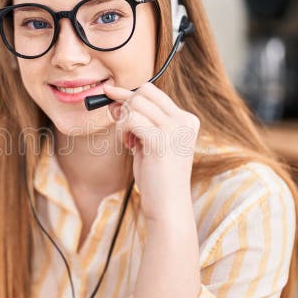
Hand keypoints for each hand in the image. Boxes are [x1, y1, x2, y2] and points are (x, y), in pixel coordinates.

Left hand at [103, 82, 198, 224]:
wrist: (168, 206)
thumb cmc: (157, 177)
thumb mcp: (148, 142)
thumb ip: (138, 121)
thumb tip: (114, 100)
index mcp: (186, 120)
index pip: (154, 92)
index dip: (129, 94)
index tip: (111, 97)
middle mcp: (184, 120)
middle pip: (144, 92)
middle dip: (126, 106)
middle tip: (124, 129)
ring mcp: (174, 129)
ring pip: (136, 103)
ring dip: (124, 120)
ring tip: (130, 141)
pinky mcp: (161, 140)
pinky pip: (130, 119)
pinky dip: (122, 130)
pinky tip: (129, 145)